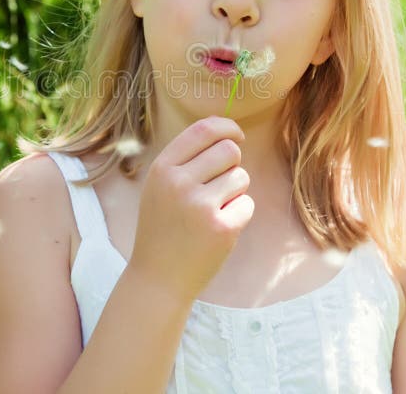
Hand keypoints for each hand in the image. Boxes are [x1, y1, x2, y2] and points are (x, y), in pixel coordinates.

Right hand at [128, 116, 254, 302]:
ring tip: (214, 211)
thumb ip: (186, 160)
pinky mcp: (222, 228)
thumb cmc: (163, 228)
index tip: (237, 135)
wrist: (158, 278)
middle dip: (232, 165)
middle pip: (229, 151)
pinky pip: (247, 204)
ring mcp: (200, 206)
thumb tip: (226, 132)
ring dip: (235, 192)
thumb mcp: (160, 187)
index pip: (203, 129)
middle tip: (220, 186)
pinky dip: (239, 214)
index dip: (226, 127)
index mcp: (162, 168)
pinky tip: (219, 228)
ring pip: (241, 177)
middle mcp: (179, 182)